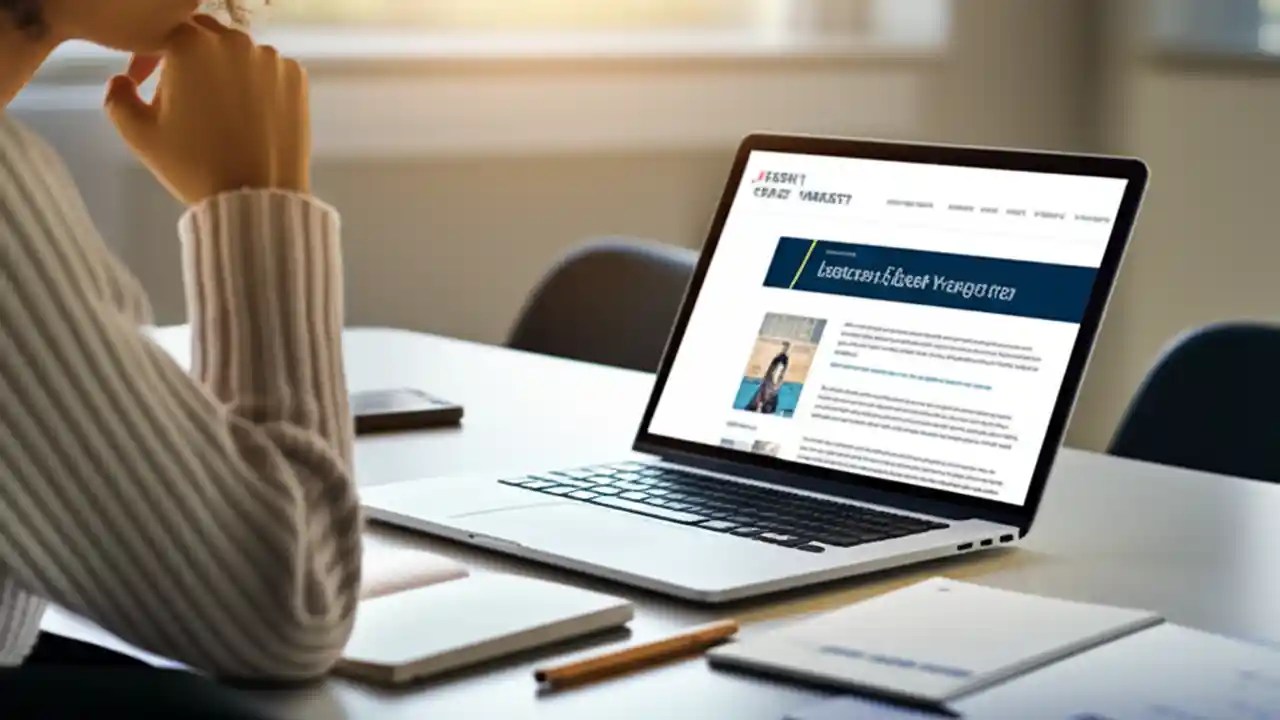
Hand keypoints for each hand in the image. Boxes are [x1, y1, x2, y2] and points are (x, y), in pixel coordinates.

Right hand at [104, 15, 310, 204]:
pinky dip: (257, 84)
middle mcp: (234, 41)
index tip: (147, 84)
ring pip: (238, 53)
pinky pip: (268, 70)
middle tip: (185, 98)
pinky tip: (249, 114)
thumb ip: (118, 96)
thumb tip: (122, 79)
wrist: (256, 197)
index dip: (150, 60)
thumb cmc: (193, 166)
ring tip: (218, 110)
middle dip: (188, 60)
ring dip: (224, 71)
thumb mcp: (139, 133)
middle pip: (203, 37)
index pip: (162, 35)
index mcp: (190, 44)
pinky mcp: (296, 78)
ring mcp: (270, 58)